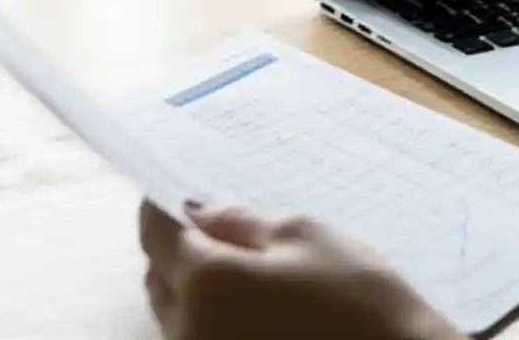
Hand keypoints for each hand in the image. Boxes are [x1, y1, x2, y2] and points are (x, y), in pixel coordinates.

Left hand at [138, 200, 465, 339]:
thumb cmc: (360, 298)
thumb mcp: (309, 238)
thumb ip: (244, 222)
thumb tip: (200, 213)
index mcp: (207, 283)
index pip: (158, 235)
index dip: (162, 208)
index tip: (175, 193)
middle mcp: (189, 330)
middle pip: (159, 278)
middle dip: (180, 249)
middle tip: (220, 230)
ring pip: (176, 314)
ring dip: (194, 287)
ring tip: (245, 271)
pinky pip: (198, 338)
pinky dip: (212, 317)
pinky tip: (253, 307)